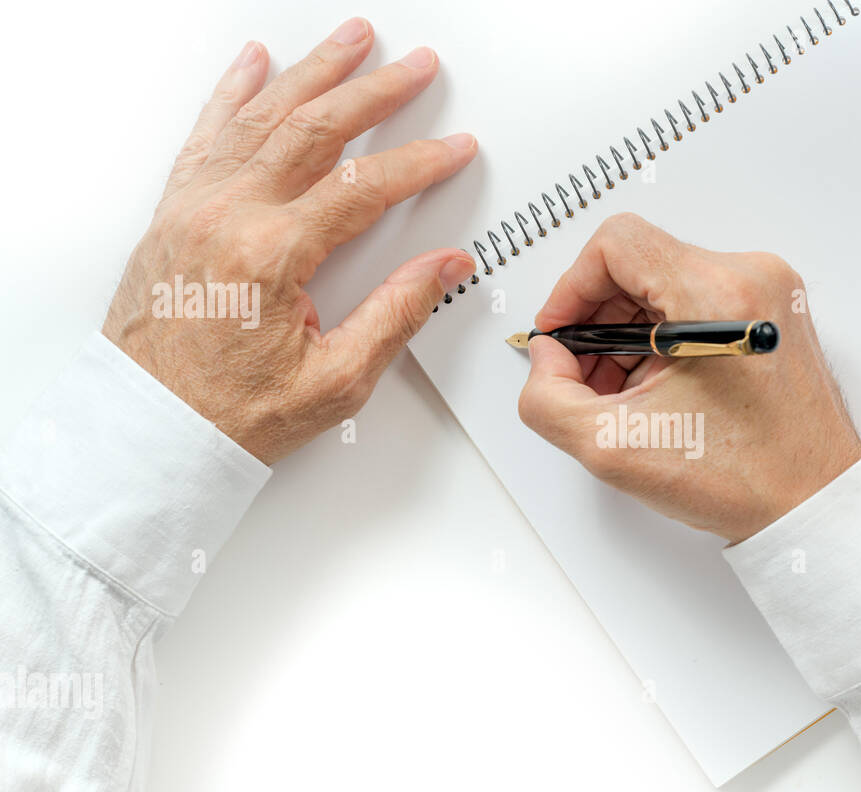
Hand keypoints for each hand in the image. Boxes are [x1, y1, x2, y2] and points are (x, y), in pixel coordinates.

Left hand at [101, 18, 477, 463]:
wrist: (153, 427)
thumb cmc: (231, 411)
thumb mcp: (335, 380)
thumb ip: (396, 314)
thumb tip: (444, 268)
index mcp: (268, 255)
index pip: (361, 186)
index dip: (418, 162)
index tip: (453, 148)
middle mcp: (224, 217)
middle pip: (313, 130)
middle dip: (373, 91)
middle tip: (415, 66)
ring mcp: (193, 208)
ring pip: (261, 116)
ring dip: (312, 72)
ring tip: (352, 42)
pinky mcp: (174, 213)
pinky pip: (208, 134)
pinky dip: (233, 92)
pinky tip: (254, 64)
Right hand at [517, 213, 860, 543]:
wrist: (815, 501)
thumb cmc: (746, 479)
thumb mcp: (615, 448)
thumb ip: (548, 398)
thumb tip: (546, 359)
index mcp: (717, 295)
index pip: (617, 244)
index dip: (571, 288)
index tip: (561, 332)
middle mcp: (750, 279)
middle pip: (639, 262)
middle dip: (597, 320)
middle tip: (584, 374)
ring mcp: (767, 293)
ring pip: (665, 284)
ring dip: (628, 333)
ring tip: (625, 393)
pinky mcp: (772, 313)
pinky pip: (696, 304)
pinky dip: (663, 339)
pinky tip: (658, 388)